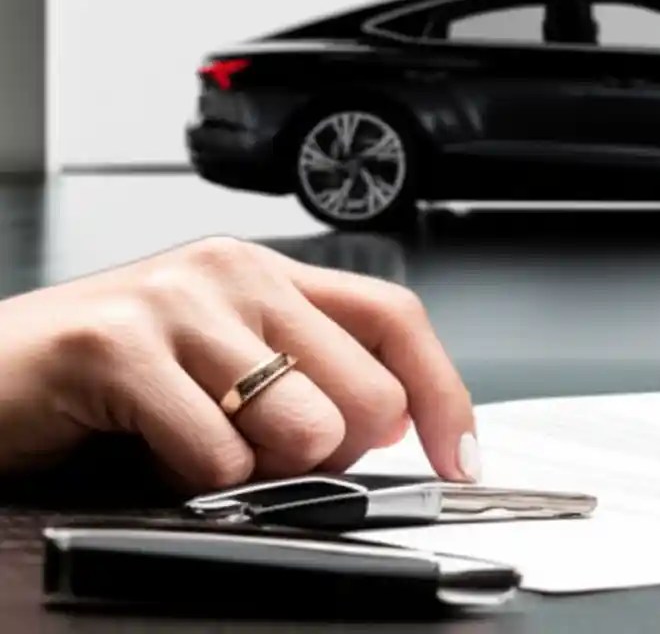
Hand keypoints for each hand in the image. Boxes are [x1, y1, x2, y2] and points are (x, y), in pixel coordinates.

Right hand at [0, 236, 476, 492]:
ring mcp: (178, 300)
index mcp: (268, 275)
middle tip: (256, 453)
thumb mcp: (224, 371)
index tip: (460, 455)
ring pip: (304, 429)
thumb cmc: (105, 383)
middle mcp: (234, 272)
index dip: (443, 393)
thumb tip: (392, 431)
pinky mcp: (119, 343)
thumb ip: (308, 384)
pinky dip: (187, 481)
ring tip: (188, 442)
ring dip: (252, 469)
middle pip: (367, 392)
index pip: (397, 319)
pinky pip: (217, 457)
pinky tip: (145, 450)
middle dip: (327, 455)